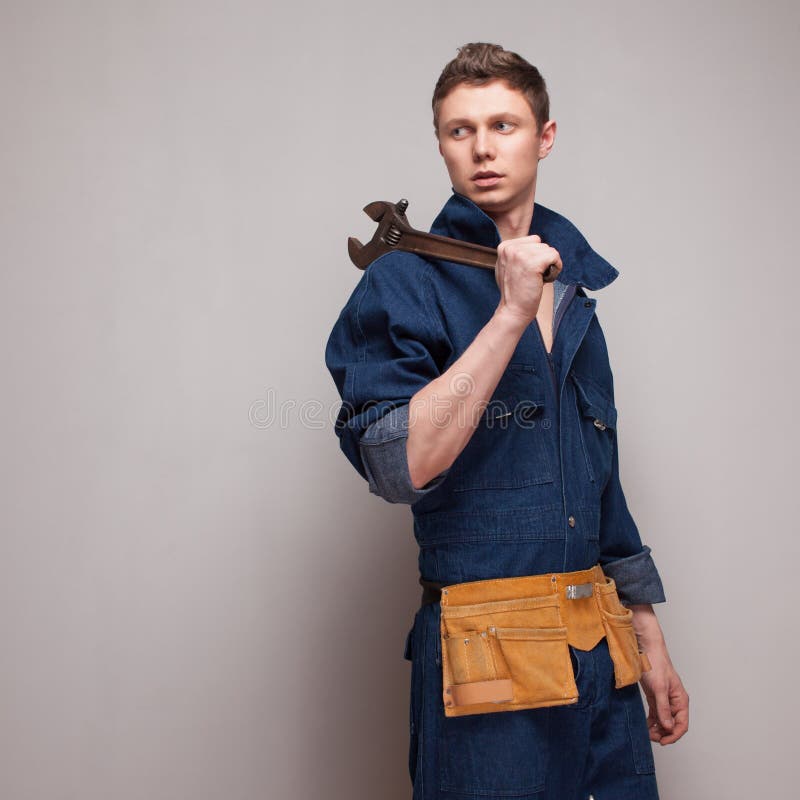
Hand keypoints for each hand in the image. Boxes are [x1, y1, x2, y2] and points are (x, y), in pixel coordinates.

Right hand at [494, 235, 561, 326]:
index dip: (536, 256)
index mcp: (504, 247)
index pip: (533, 240)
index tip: (527, 271)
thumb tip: (535, 242)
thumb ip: (517, 253)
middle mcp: (511, 248)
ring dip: (549, 265)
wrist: (513, 310)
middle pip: (541, 244)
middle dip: (543, 260)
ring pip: (549, 250)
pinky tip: (545, 279)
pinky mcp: (533, 263)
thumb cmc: (514, 292)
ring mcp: (521, 255)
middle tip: (532, 277)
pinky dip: (556, 268)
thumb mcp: (508, 266)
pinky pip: (555, 256)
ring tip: (537, 279)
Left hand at [629, 604, 688, 744]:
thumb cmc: (655, 664)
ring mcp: (664, 699)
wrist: (645, 649)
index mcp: (680, 699)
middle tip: (651, 737)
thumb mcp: (659, 688)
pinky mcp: (654, 696)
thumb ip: (663, 708)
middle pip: (673, 724)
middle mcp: (674, 701)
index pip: (682, 724)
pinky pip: (655, 713)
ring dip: (657, 729)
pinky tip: (646, 726)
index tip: (663, 741)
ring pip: (663, 720)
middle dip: (664, 733)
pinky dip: (652, 721)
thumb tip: (668, 727)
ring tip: (647, 733)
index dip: (673, 735)